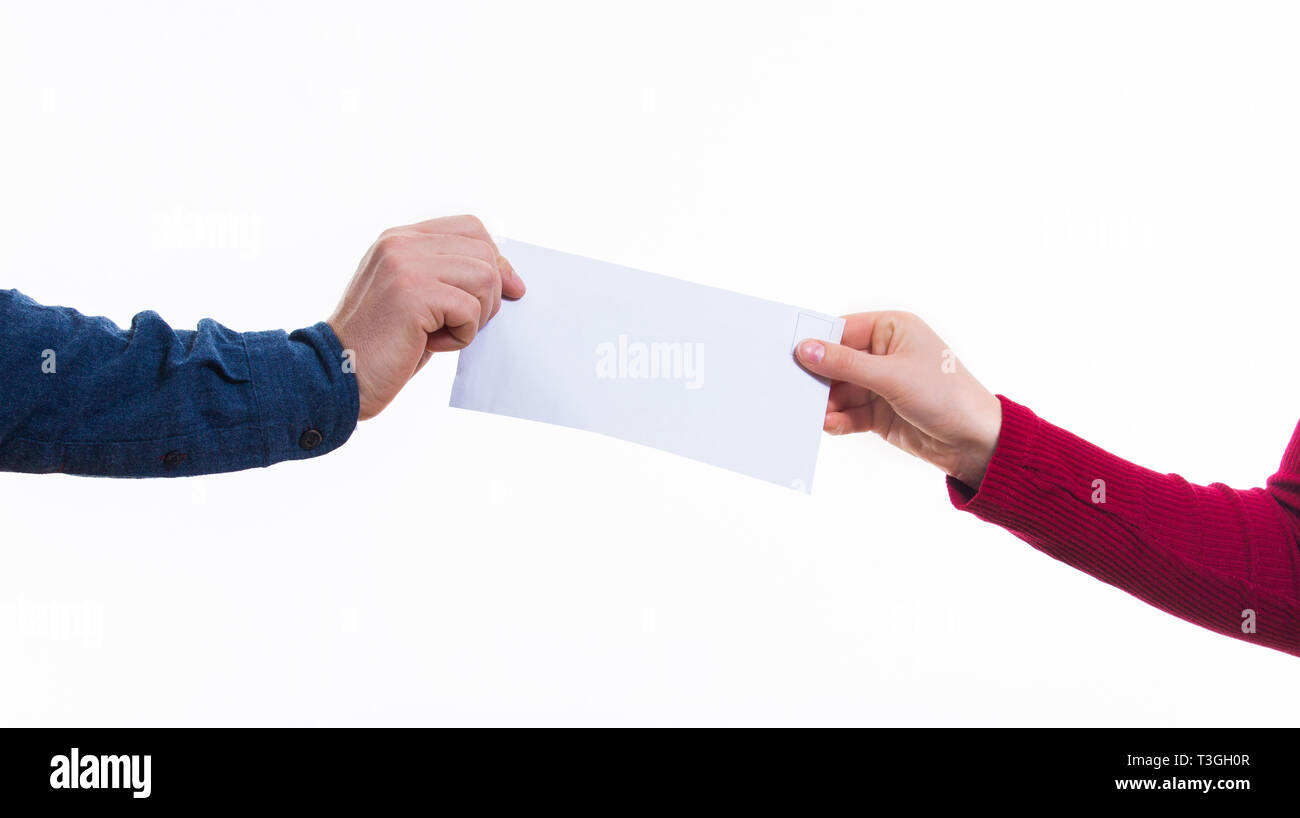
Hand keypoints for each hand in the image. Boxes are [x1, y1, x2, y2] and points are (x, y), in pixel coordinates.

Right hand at [328, 215, 524, 419]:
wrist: (335, 375)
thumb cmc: (382, 345)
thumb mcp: (419, 301)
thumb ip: (452, 278)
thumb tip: (511, 278)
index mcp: (399, 238)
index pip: (470, 227)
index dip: (495, 259)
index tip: (506, 290)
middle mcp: (401, 243)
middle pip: (485, 252)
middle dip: (489, 295)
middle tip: (460, 324)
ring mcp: (405, 264)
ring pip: (485, 277)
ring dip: (475, 316)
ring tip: (441, 334)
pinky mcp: (413, 293)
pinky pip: (470, 309)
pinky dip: (461, 336)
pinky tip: (429, 345)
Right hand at [795, 311, 1001, 487]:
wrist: (976, 441)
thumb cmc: (946, 395)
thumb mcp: (892, 376)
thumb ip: (845, 364)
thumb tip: (805, 349)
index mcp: (892, 329)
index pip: (843, 330)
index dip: (816, 343)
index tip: (788, 355)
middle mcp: (884, 353)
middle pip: (836, 362)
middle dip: (818, 378)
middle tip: (792, 390)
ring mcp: (880, 384)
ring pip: (839, 390)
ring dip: (825, 403)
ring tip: (811, 415)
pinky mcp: (878, 412)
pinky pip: (848, 413)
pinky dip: (837, 420)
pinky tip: (830, 426)